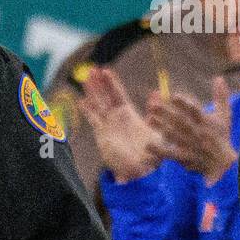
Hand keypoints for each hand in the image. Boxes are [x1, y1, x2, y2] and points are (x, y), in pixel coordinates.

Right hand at [79, 66, 163, 181]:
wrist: (143, 171)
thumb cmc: (153, 152)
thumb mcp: (157, 129)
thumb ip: (153, 112)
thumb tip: (156, 93)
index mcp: (129, 115)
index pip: (118, 94)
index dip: (111, 83)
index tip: (106, 70)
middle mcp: (117, 119)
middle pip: (105, 97)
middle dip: (99, 83)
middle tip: (92, 68)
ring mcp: (108, 126)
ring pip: (97, 105)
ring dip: (91, 93)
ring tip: (86, 79)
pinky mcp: (102, 135)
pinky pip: (94, 120)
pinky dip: (88, 111)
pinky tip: (82, 101)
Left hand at [147, 76, 236, 184]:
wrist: (225, 165)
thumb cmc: (222, 137)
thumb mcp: (224, 116)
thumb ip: (221, 97)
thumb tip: (219, 78)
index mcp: (206, 122)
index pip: (195, 111)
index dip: (185, 104)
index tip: (173, 96)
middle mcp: (198, 133)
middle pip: (181, 122)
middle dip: (167, 113)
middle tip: (152, 105)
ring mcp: (191, 146)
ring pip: (174, 136)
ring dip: (161, 128)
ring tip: (149, 119)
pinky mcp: (185, 158)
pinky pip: (171, 154)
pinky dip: (160, 150)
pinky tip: (148, 145)